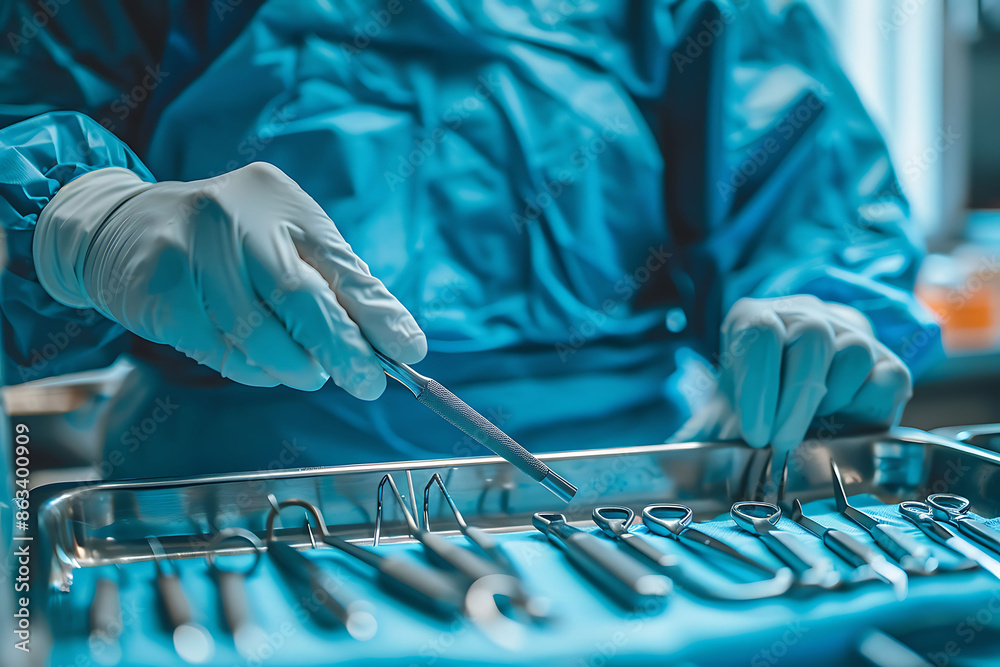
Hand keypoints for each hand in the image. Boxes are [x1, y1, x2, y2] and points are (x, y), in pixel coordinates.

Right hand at [34, 162, 425, 396]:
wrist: (121, 226)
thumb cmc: (227, 243)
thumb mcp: (284, 241)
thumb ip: (335, 282)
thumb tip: (393, 341)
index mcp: (282, 204)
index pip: (341, 263)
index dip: (379, 313)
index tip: (410, 351)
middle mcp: (236, 218)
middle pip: (302, 299)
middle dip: (343, 350)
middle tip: (368, 383)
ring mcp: (191, 251)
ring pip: (259, 334)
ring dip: (294, 368)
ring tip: (309, 374)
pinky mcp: (158, 290)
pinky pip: (218, 350)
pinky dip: (250, 370)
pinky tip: (262, 369)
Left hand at [672, 295, 911, 451]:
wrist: (790, 404)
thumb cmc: (749, 411)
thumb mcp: (717, 420)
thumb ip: (693, 441)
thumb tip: (663, 467)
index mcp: (754, 320)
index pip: (760, 332)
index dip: (758, 382)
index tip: (753, 431)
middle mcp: (804, 315)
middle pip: (811, 338)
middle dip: (794, 399)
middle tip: (779, 444)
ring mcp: (849, 333)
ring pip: (853, 352)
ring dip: (831, 401)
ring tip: (809, 430)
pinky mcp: (885, 361)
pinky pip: (888, 376)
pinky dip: (869, 405)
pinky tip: (846, 424)